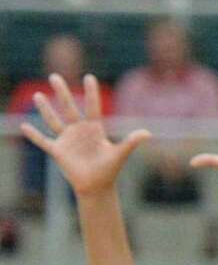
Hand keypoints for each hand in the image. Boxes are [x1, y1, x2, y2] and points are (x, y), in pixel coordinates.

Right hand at [20, 74, 149, 196]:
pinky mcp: (58, 151)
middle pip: (69, 107)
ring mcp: (67, 140)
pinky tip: (23, 126)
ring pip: (54, 120)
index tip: (89, 77)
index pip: (93, 107)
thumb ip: (131, 142)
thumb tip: (148, 133)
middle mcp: (79, 131)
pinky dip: (33, 135)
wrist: (97, 188)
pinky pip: (43, 141)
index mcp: (94, 129)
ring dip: (45, 109)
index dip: (91, 93)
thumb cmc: (110, 171)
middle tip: (54, 76)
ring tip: (38, 95)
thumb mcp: (120, 154)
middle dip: (62, 92)